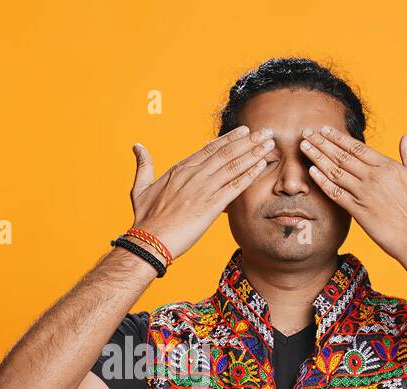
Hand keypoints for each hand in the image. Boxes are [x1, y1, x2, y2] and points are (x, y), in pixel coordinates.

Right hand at [129, 125, 274, 261]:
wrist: (149, 240)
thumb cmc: (145, 218)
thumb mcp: (140, 187)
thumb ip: (144, 165)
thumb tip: (137, 146)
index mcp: (180, 169)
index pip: (209, 149)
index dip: (229, 138)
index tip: (244, 131)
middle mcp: (195, 175)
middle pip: (227, 152)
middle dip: (249, 141)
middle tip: (266, 132)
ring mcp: (204, 189)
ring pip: (234, 165)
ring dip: (254, 153)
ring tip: (270, 143)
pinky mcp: (212, 206)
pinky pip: (236, 186)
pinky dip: (250, 174)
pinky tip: (262, 165)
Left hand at [300, 127, 406, 264]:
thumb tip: (405, 138)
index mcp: (388, 166)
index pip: (358, 147)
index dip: (338, 137)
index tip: (325, 130)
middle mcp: (374, 176)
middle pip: (342, 155)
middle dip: (322, 142)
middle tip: (307, 133)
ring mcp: (365, 193)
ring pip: (336, 171)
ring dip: (318, 157)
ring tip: (304, 147)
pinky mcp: (358, 210)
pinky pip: (336, 194)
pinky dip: (323, 182)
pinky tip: (311, 172)